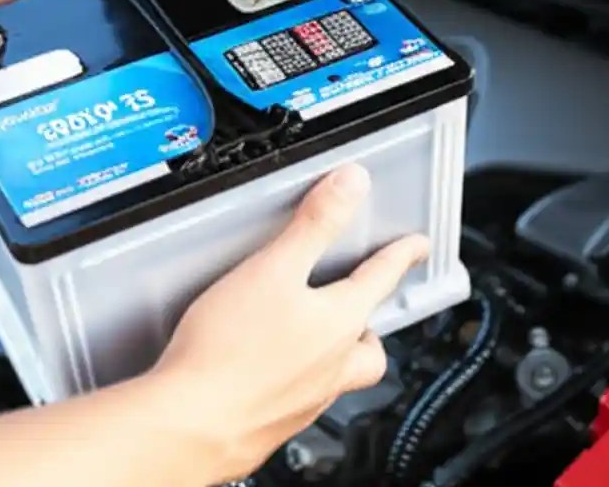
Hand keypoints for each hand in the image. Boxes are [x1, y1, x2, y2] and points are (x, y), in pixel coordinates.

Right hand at [150, 163, 428, 482]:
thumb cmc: (228, 352)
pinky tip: (269, 371)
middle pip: (370, 345)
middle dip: (370, 323)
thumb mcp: (273, 268)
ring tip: (315, 339)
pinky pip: (302, 400)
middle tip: (363, 306)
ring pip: (339, 375)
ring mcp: (306, 400)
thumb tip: (351, 185)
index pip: (381, 279)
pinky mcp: (274, 422)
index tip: (416, 246)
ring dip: (335, 355)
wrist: (192, 423)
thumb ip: (314, 225)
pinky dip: (297, 380)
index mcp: (339, 323)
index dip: (401, 255)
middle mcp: (332, 367)